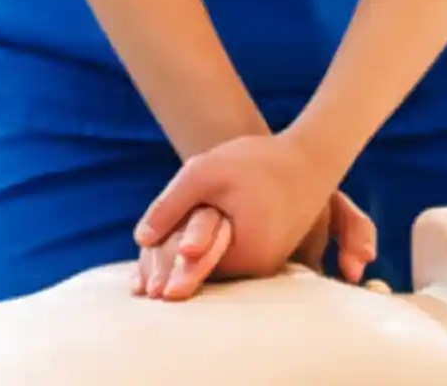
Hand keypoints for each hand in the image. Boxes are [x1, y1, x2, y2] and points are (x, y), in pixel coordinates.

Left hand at [134, 134, 375, 284]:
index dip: (162, 274)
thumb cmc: (257, 161)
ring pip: (218, 268)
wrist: (310, 157)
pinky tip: (178, 249)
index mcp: (248, 253)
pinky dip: (207, 255)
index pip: (194, 271)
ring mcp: (268, 262)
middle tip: (136, 288)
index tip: (137, 288)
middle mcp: (261, 268)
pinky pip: (231, 259)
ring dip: (186, 267)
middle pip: (206, 275)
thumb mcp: (204, 173)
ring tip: (149, 274)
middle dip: (171, 276)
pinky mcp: (270, 253)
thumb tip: (139, 240)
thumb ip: (171, 205)